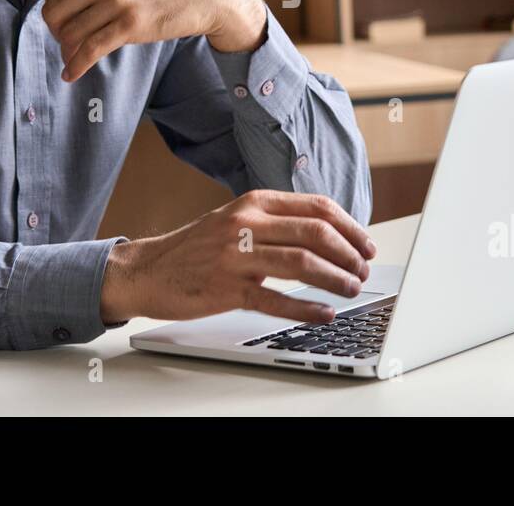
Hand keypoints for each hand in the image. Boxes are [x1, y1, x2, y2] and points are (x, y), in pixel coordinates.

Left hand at [39, 0, 266, 81]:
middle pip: (54, 9)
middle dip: (55, 29)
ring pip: (70, 33)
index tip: (61, 12)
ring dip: (67, 50)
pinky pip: (90, 49)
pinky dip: (76, 66)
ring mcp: (118, 2)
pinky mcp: (132, 26)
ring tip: (74, 57)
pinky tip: (71, 75)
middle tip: (67, 38)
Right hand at [100, 190, 378, 325]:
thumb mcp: (235, 218)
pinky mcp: (226, 288)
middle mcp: (246, 223)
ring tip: (352, 289)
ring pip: (301, 263)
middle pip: (314, 233)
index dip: (349, 227)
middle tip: (363, 269)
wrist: (148, 269)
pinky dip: (306, 309)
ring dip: (335, 279)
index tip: (365, 244)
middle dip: (348, 253)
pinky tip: (324, 313)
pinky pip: (275, 300)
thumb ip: (275, 221)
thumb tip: (328, 234)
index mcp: (253, 201)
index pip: (316, 207)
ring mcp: (235, 256)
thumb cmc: (197, 247)